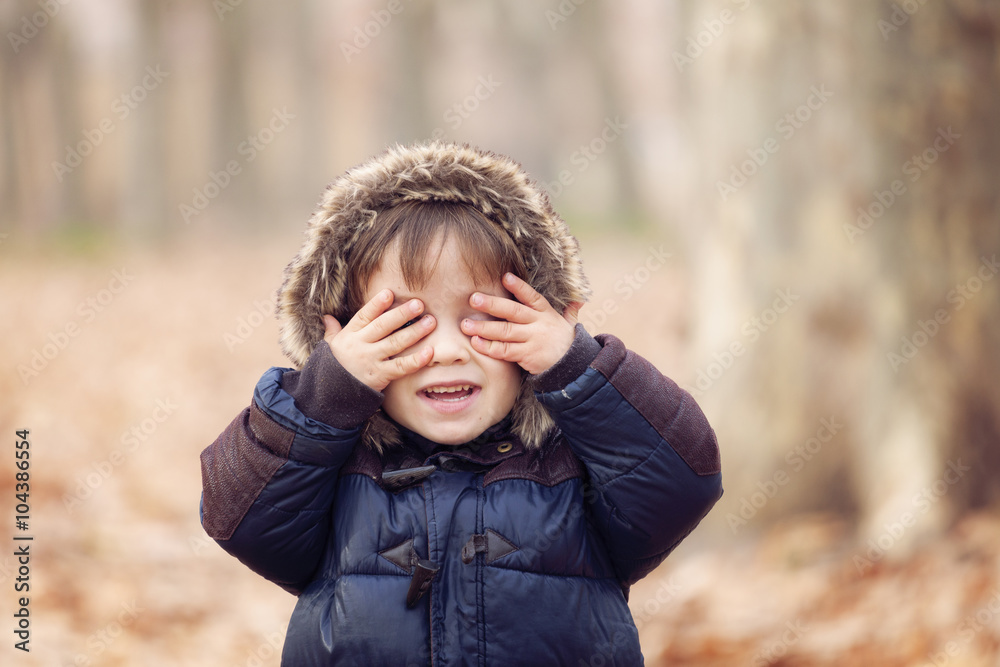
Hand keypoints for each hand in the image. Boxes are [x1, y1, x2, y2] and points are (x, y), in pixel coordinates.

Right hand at [323, 289, 435, 390]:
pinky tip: (430, 352)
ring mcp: (372, 360)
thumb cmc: (335, 367)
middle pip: (383, 326)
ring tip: (431, 322)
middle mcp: (361, 345)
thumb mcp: (330, 346)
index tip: (390, 293)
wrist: (332, 396)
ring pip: (396, 343)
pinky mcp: (381, 376)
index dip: (377, 304)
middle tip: (419, 304)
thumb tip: (327, 316)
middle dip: (402, 314)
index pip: (364, 316)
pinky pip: (402, 367)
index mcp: (350, 335)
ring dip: (415, 332)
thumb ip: (332, 330)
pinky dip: (417, 360)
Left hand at [461, 273, 582, 374]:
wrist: (573, 368)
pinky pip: (504, 351)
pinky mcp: (526, 356)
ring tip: (465, 324)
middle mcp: (538, 324)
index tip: (505, 277)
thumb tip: (579, 299)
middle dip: (492, 304)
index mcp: (546, 312)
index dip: (519, 287)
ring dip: (484, 328)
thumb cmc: (565, 343)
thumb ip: (570, 310)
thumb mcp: (570, 324)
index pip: (532, 296)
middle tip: (473, 299)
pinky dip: (489, 347)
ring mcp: (532, 340)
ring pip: (505, 332)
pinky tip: (476, 342)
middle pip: (513, 312)